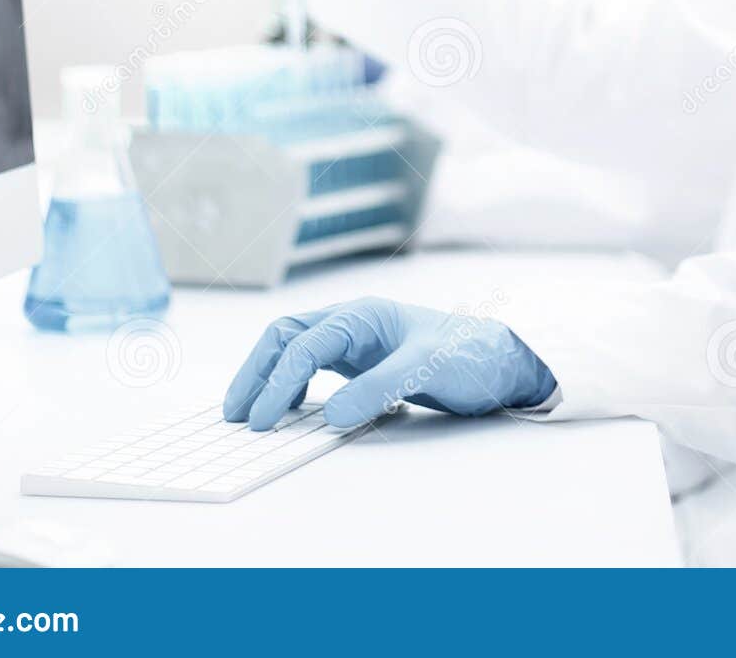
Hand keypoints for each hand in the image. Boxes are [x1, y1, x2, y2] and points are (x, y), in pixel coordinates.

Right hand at [223, 296, 556, 431]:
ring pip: (293, 349)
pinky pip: (310, 367)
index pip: (305, 344)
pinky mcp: (359, 362)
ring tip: (248, 413)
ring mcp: (354, 342)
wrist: (498, 360)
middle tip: (237, 414)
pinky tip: (284, 409)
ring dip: (267, 377)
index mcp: (363, 316)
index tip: (262, 419)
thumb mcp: (428, 369)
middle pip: (286, 337)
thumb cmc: (469, 354)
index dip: (279, 381)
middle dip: (257, 372)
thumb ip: (381, 387)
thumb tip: (329, 413)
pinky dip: (289, 384)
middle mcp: (352, 323)